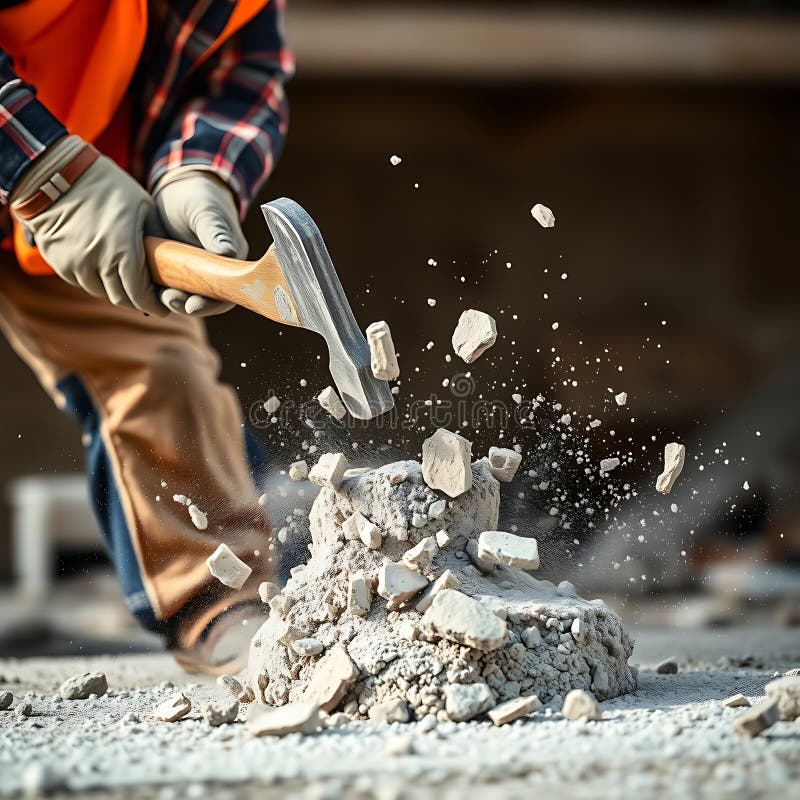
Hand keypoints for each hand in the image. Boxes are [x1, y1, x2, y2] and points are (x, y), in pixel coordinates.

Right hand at [11, 136, 164, 314]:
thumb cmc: (108, 186)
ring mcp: (74, 264)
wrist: (56, 172)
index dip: (153, 306)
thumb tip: (175, 261)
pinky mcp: (58, 261)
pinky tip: (103, 265)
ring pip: (100, 291)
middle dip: (136, 301)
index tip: (162, 308)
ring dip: (115, 289)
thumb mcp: (144, 207)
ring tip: (125, 278)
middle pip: (121, 298)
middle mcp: (97, 263)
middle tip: (147, 297)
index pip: (140, 296)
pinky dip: (95, 279)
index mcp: (122, 252)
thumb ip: (158, 239)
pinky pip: (81, 281)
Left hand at [153, 170, 247, 315]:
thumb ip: (216, 232)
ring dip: (172, 301)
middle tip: (169, 300)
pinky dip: (157, 291)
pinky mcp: (175, 272)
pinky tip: (144, 288)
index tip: (193, 305)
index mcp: (231, 262)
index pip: (226, 293)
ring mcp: (194, 274)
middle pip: (205, 300)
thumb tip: (228, 252)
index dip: (211, 303)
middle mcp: (216, 273)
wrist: (178, 189)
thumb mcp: (207, 212)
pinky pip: (168, 286)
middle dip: (187, 304)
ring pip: (185, 296)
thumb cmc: (199, 196)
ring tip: (158, 296)